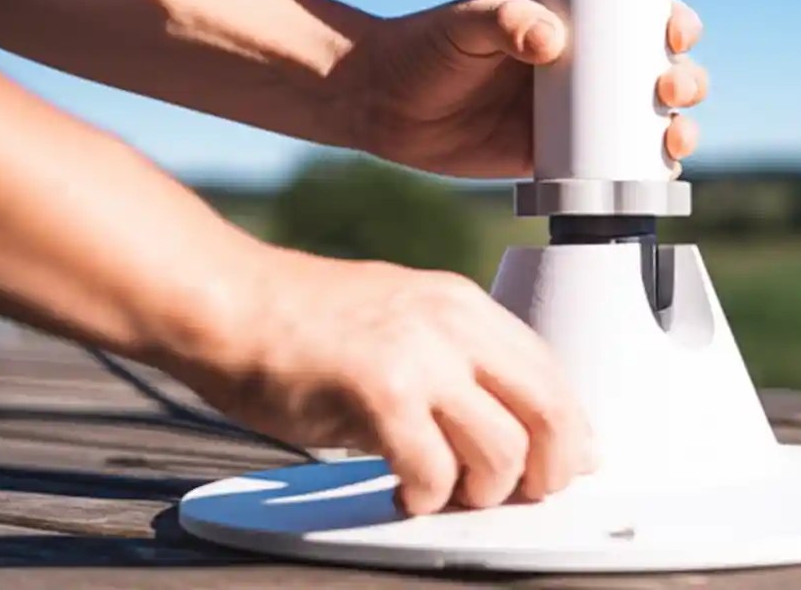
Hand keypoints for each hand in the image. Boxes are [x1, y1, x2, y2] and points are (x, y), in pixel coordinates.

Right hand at [168, 248, 592, 514]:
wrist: (229, 303)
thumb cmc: (304, 324)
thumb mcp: (405, 320)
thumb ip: (460, 363)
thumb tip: (511, 421)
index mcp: (466, 305)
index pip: (551, 373)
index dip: (570, 430)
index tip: (568, 464)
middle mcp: (455, 324)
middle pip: (550, 410)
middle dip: (550, 470)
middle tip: (526, 495)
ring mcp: (420, 356)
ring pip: (503, 450)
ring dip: (483, 490)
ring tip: (446, 492)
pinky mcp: (380, 392)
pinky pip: (434, 472)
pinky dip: (426, 497)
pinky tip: (402, 490)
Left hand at [339, 0, 707, 177]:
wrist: (383, 107)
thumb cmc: (423, 50)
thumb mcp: (464, 25)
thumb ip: (504, 22)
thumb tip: (551, 39)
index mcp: (570, 26)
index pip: (636, 20)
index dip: (670, 25)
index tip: (673, 33)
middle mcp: (581, 71)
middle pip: (657, 73)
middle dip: (683, 81)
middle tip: (668, 91)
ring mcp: (573, 119)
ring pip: (646, 125)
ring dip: (676, 131)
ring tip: (672, 138)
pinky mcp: (556, 161)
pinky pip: (613, 169)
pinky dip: (642, 174)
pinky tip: (654, 176)